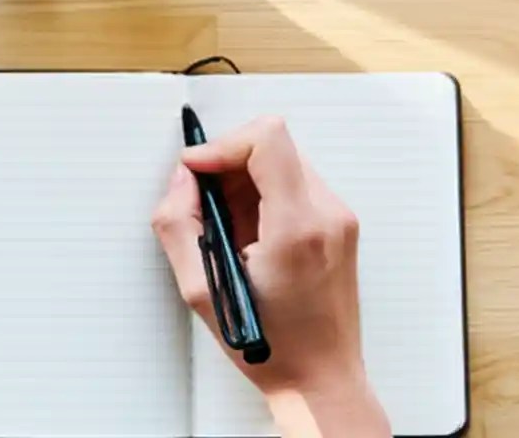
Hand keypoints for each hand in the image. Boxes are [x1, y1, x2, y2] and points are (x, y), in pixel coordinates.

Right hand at [152, 116, 390, 436]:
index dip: (221, 145)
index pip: (267, 139)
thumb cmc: (270, 346)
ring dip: (245, 180)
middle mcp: (327, 214)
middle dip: (228, 163)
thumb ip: (178, 225)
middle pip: (272, 143)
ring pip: (282, 159)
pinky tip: (249, 235)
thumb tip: (182, 182)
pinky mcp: (340, 224)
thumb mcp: (202, 290)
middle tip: (205, 204)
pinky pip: (294, 182)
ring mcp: (339, 217)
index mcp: (296, 227)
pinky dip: (263, 194)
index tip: (195, 169)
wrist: (320, 379)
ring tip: (228, 228)